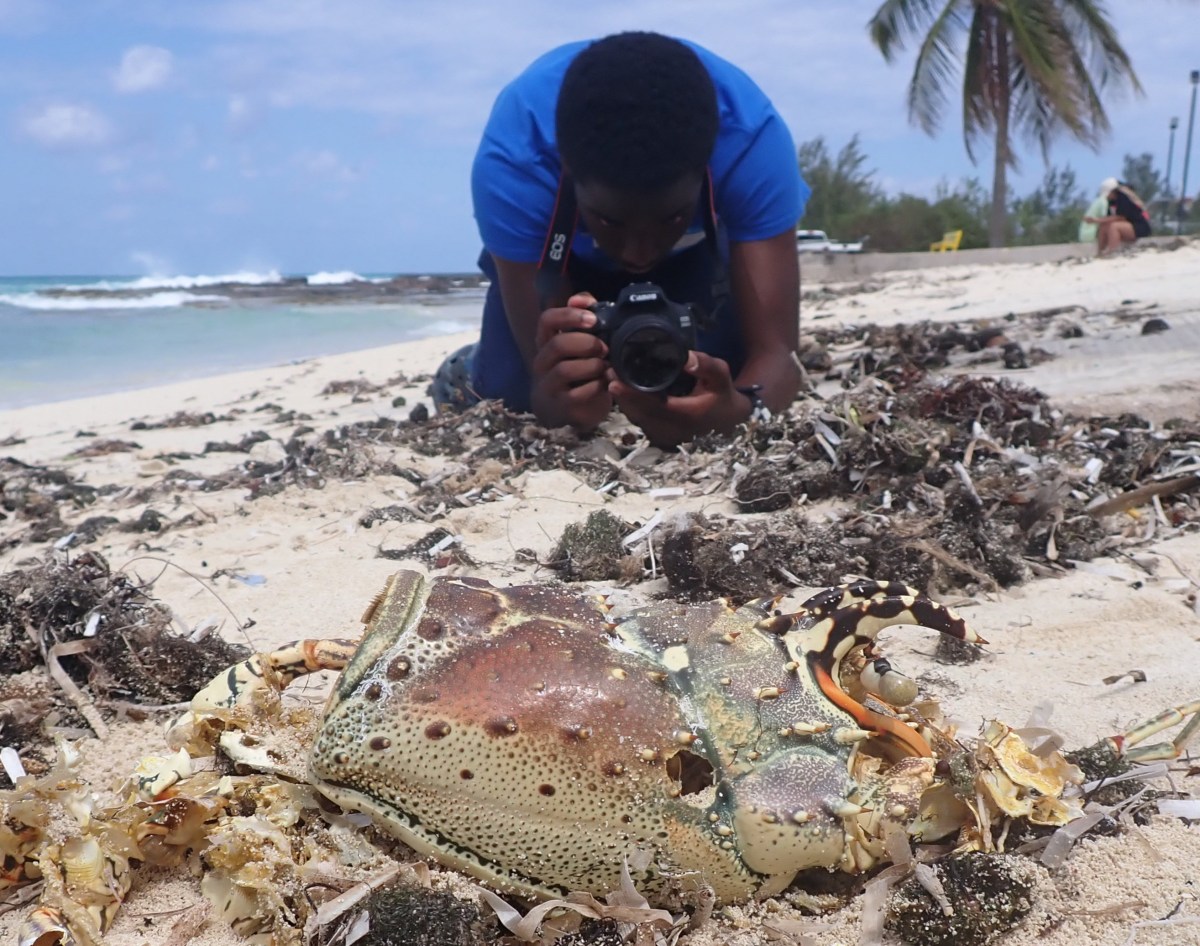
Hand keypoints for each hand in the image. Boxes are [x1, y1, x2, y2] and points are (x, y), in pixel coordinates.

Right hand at [530, 292, 613, 430]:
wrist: (572, 410)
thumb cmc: (578, 371)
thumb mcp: (580, 344)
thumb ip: (583, 319)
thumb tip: (584, 299)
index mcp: (546, 342)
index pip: (546, 320)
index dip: (569, 315)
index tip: (592, 319)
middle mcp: (542, 362)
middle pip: (558, 344)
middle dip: (586, 343)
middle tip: (604, 348)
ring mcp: (548, 385)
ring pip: (565, 369)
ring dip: (592, 366)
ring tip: (606, 368)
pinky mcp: (560, 406)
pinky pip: (576, 394)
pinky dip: (595, 387)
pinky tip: (605, 384)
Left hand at [611, 351, 749, 447]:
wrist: (727, 419)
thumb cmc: (722, 394)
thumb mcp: (721, 376)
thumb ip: (706, 366)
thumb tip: (686, 357)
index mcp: (685, 416)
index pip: (652, 406)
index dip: (631, 394)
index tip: (614, 379)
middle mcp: (672, 430)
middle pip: (638, 412)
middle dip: (622, 394)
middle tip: (608, 372)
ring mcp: (664, 435)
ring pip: (636, 418)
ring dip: (623, 400)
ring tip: (612, 378)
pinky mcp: (659, 435)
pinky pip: (639, 420)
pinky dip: (630, 406)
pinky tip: (623, 391)